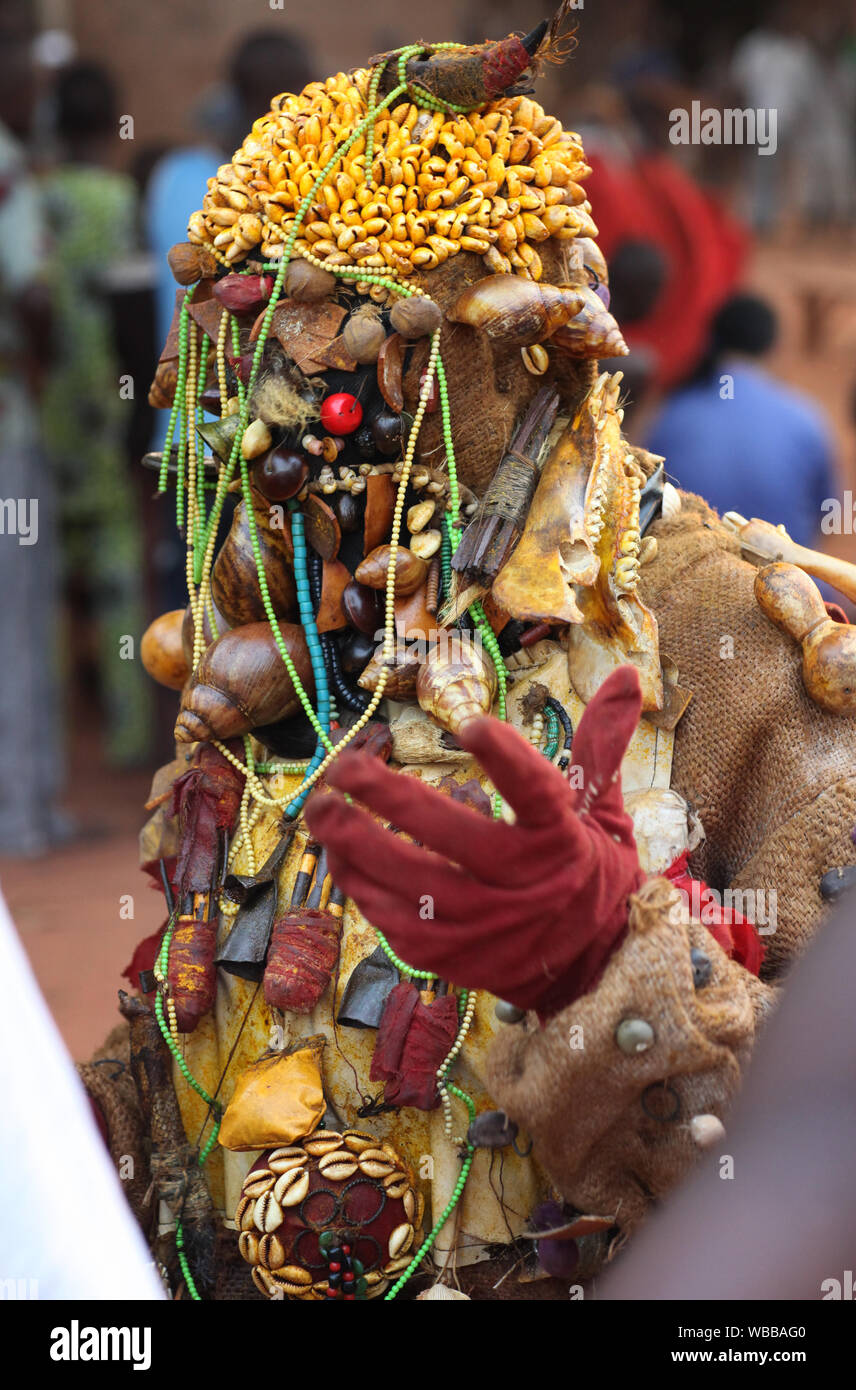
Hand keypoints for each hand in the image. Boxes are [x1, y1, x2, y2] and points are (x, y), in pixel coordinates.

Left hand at [305, 666, 643, 1018]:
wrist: (590, 968)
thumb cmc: (586, 874)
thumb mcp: (600, 812)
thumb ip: (601, 745)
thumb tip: (628, 674)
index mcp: (561, 841)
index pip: (539, 796)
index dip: (507, 760)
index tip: (471, 723)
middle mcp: (521, 885)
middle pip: (450, 837)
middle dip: (387, 797)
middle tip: (345, 766)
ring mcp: (481, 925)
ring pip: (407, 882)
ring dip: (354, 842)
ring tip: (318, 807)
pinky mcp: (448, 955)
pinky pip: (391, 919)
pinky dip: (359, 884)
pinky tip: (336, 852)